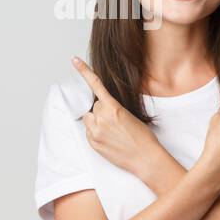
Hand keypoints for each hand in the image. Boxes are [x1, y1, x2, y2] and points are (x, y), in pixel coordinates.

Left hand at [73, 56, 166, 179]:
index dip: (84, 71)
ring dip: (97, 121)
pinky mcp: (92, 142)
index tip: (74, 60)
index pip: (96, 86)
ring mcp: (95, 131)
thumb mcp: (131, 116)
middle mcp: (101, 118)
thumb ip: (112, 110)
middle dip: (103, 111)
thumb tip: (100, 110)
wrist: (145, 159)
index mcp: (113, 108)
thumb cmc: (143, 138)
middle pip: (95, 106)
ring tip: (112, 132)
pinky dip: (96, 132)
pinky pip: (89, 131)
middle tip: (117, 122)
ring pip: (89, 118)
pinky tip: (109, 139)